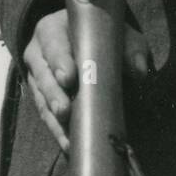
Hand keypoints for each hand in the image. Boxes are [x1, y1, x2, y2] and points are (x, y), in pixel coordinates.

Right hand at [22, 8, 155, 152]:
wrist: (82, 41)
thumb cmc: (98, 37)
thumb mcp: (115, 34)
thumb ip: (128, 47)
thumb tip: (139, 70)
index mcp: (52, 30)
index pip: (52, 44)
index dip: (59, 61)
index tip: (68, 78)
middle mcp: (39, 54)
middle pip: (43, 75)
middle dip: (53, 95)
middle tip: (64, 110)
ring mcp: (37, 78)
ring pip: (41, 100)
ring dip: (54, 120)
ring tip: (67, 138)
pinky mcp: (41, 100)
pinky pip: (46, 117)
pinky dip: (58, 132)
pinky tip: (69, 145)